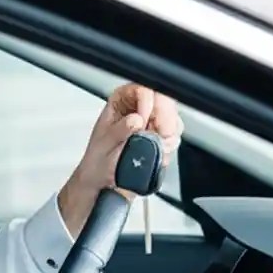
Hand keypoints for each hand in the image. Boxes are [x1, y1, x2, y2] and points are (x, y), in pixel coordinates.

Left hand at [58, 83, 182, 236]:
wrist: (103, 184)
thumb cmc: (97, 162)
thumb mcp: (104, 144)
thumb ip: (120, 130)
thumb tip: (135, 119)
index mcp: (119, 103)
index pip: (140, 89)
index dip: (147, 100)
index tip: (144, 117)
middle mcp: (137, 110)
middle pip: (162, 100)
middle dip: (164, 117)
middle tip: (158, 132)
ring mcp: (151, 124)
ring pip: (172, 117)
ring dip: (168, 132)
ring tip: (154, 144)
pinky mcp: (160, 138)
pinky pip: (175, 134)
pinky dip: (170, 143)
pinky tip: (158, 151)